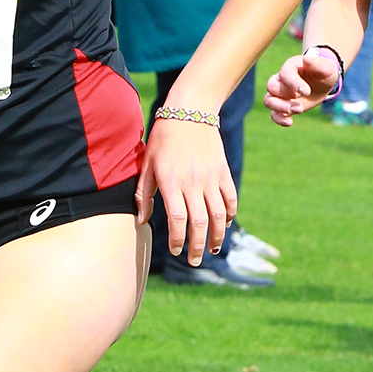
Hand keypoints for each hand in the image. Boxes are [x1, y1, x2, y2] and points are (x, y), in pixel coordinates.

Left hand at [135, 116, 236, 266]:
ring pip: (218, 215)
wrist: (190, 111)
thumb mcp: (147, 164)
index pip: (178, 220)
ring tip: (213, 249)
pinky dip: (230, 214)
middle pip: (199, 223)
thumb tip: (142, 220)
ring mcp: (211, 178)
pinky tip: (226, 224)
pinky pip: (230, 198)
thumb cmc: (163, 138)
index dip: (178, 240)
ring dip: (217, 236)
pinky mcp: (223, 171)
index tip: (176, 251)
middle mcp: (192, 183)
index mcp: (171, 182)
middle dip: (197, 247)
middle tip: (194, 261)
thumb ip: (144, 194)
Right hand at [264, 50, 342, 124]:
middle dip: (283, 97)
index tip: (307, 91)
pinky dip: (279, 119)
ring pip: (268, 100)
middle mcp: (281, 80)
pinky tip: (290, 122)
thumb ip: (316, 64)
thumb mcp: (324, 68)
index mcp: (290, 67)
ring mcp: (281, 94)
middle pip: (271, 87)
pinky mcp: (283, 106)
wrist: (322, 83)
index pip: (285, 74)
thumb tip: (307, 58)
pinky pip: (274, 114)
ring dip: (280, 108)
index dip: (294, 83)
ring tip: (298, 110)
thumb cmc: (323, 72)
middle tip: (299, 102)